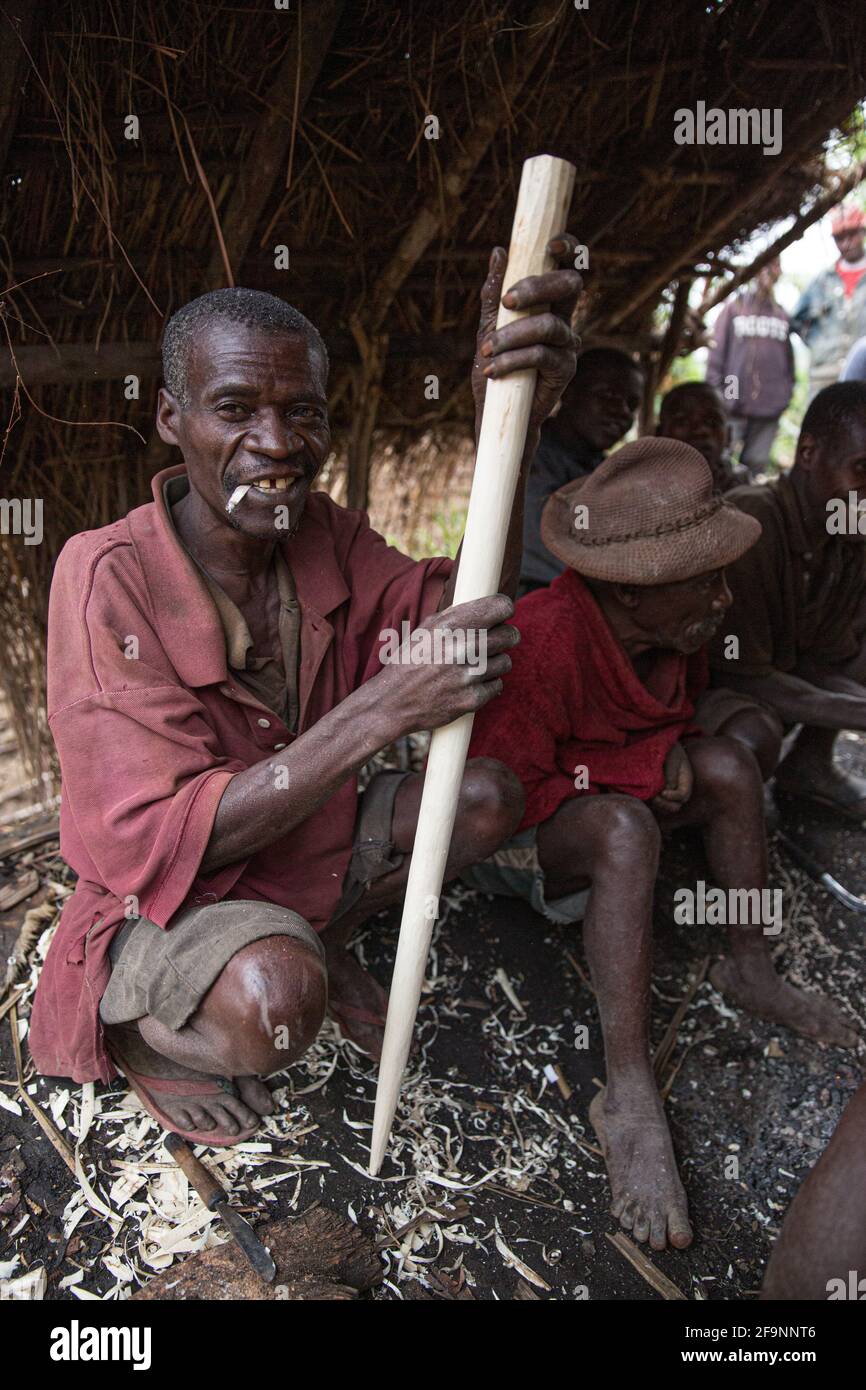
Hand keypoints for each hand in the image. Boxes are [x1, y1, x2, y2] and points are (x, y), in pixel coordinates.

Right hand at [371, 594, 519, 737]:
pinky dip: (486, 686)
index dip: (504, 611)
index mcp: (451, 625)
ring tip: (473, 667)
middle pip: (511, 635)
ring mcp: (469, 675)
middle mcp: (462, 647)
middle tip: (492, 643)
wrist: (392, 702)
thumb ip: (457, 616)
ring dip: (494, 664)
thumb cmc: (410, 661)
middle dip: (504, 638)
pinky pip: (498, 685)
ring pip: (506, 662)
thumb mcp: (426, 629)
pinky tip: (468, 684)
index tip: (501, 616)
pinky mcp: (472, 699)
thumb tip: (489, 607)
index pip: (502, 607)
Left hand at [471, 236, 581, 435]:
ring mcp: (567, 345)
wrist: (494, 412)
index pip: (565, 266)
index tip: (551, 244)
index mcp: (548, 302)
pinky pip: (541, 355)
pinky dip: (512, 360)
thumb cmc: (493, 365)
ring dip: (512, 336)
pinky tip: (492, 370)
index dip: (568, 248)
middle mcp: (563, 319)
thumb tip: (499, 252)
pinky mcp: (565, 370)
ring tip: (487, 351)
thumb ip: (493, 293)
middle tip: (508, 302)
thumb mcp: (488, 326)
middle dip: (538, 287)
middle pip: (570, 285)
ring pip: (549, 325)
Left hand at [651, 741, 693, 814]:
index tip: (662, 792)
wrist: (660, 742)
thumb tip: (665, 791)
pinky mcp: (657, 791)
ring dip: (656, 804)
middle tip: (654, 798)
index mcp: (685, 780)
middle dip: (664, 804)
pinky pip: (655, 802)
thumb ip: (670, 774)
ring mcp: (668, 791)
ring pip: (664, 806)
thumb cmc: (669, 747)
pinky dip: (650, 801)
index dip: (673, 796)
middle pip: (675, 806)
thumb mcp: (672, 758)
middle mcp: (678, 788)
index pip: (683, 795)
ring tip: (648, 796)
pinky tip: (643, 795)